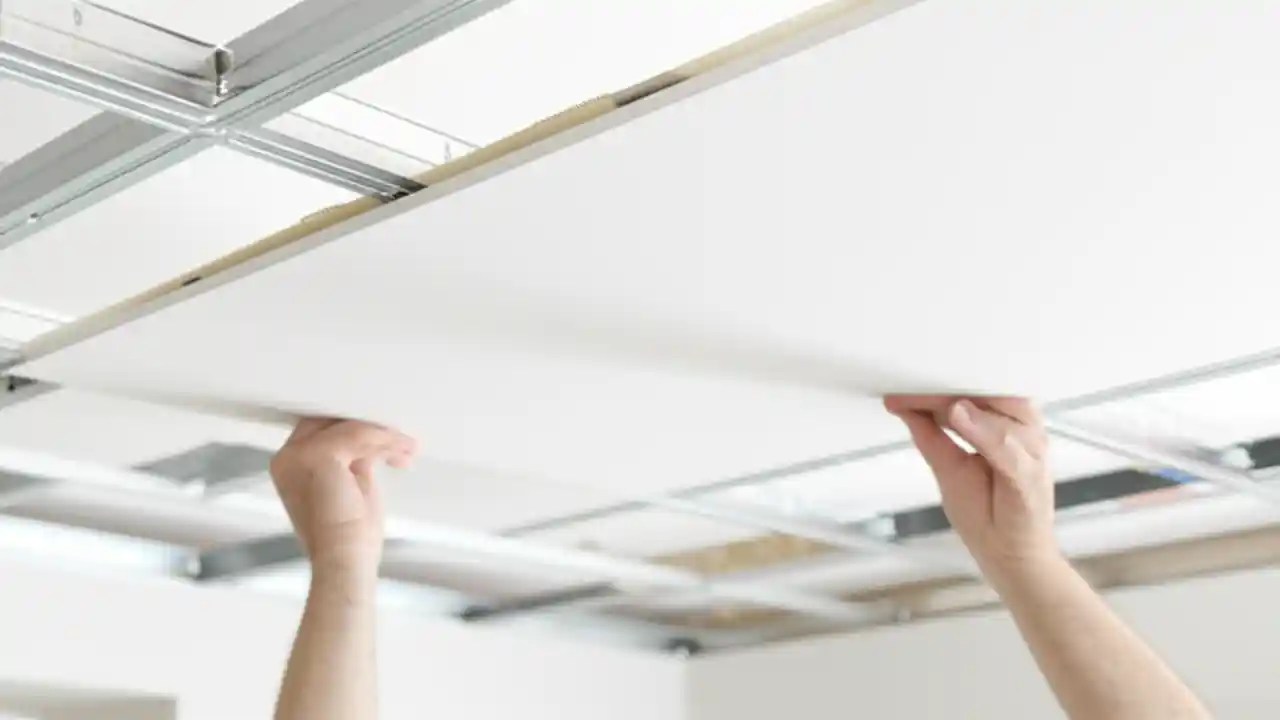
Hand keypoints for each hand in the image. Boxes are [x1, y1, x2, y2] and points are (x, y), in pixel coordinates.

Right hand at [270, 418, 417, 578]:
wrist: (344, 562)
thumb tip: (372, 439)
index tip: (386, 437)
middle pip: (332, 421)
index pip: (320, 430)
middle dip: (370, 427)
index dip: (355, 428)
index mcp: (288, 466)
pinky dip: (386, 443)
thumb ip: (352, 459)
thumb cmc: (348, 537)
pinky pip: (359, 435)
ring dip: (386, 437)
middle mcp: (286, 458)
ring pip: (351, 427)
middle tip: (400, 439)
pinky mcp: (318, 456)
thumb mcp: (350, 485)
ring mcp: (299, 456)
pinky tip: (403, 454)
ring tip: (408, 451)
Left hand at [884, 396, 1058, 582]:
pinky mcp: (1031, 472)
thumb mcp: (947, 466)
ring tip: (929, 398)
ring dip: (964, 403)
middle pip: (989, 392)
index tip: (903, 384)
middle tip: (911, 384)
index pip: (973, 392)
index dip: (937, 385)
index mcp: (1004, 424)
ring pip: (1002, 411)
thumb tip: (905, 405)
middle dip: (949, 387)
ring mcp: (1031, 449)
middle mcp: (1023, 429)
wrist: (1009, 556)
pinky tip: (958, 416)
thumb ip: (931, 434)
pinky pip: (1008, 446)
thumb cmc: (986, 514)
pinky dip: (984, 431)